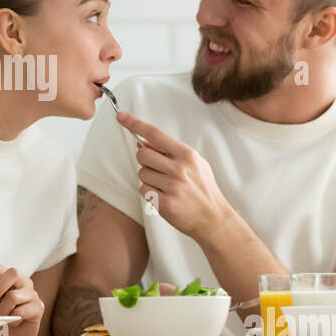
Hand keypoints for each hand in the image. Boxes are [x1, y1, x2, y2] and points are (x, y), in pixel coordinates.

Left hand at [0, 261, 44, 335]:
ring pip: (13, 296)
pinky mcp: (38, 307)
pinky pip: (21, 310)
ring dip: (3, 310)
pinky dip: (12, 319)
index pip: (0, 268)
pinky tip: (13, 322)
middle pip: (13, 273)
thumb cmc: (0, 321)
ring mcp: (31, 295)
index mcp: (8, 281)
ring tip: (3, 317)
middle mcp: (22, 284)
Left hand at [116, 111, 230, 240]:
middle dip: (145, 161)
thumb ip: (171, 152)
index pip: (155, 134)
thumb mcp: (195, 164)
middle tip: (157, 170)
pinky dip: (149, 193)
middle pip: (142, 154)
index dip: (136, 124)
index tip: (121, 117)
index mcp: (187, 155)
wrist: (214, 218)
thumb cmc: (203, 189)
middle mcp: (179, 169)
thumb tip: (144, 143)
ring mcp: (172, 186)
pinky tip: (163, 196)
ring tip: (165, 186)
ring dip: (148, 179)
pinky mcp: (165, 203)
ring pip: (141, 174)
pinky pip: (143, 190)